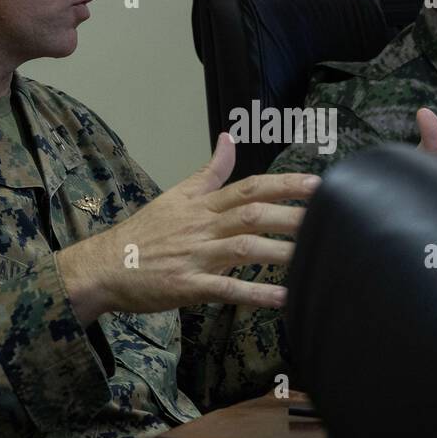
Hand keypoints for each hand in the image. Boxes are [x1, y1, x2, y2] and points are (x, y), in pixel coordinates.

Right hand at [54, 133, 318, 323]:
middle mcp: (203, 226)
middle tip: (332, 217)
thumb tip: (229, 138)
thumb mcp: (177, 195)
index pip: (251, 187)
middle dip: (293, 215)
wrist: (104, 266)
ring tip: (316, 258)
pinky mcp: (187, 285)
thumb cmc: (143, 234)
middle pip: (253, 214)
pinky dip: (255, 294)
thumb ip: (210, 171)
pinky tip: (283, 299)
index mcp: (203, 204)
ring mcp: (196, 255)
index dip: (286, 184)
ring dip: (281, 253)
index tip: (321, 184)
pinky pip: (226, 289)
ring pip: (244, 248)